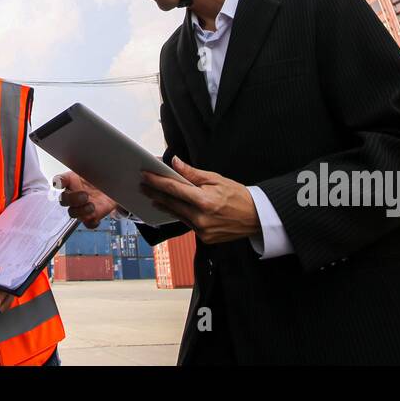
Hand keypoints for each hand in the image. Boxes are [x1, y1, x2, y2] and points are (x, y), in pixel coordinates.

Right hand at [58, 171, 117, 227]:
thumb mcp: (95, 169)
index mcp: (72, 181)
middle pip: (64, 200)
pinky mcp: (91, 216)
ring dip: (81, 211)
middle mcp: (74, 195)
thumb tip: (86, 162)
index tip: (59, 183)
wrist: (115, 188)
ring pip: (73, 212)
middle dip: (72, 199)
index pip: (59, 180)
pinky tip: (95, 217)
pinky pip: (87, 223)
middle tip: (85, 196)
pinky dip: (91, 222)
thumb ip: (87, 168)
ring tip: (92, 206)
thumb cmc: (101, 177)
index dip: (58, 182)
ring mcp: (81, 207)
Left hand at [139, 158, 259, 244]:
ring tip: (151, 195)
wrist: (256, 217)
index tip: (145, 175)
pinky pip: (187, 223)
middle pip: (171, 203)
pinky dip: (179, 214)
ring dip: (164, 204)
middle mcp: (202, 218)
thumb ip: (193, 173)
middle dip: (155, 192)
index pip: (174, 189)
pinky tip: (170, 207)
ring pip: (177, 215)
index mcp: (205, 201)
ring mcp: (202, 231)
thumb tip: (175, 162)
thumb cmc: (238, 195)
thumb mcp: (216, 179)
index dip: (157, 181)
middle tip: (143, 184)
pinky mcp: (204, 238)